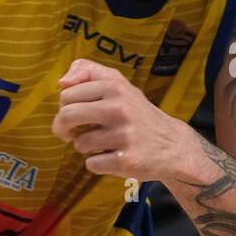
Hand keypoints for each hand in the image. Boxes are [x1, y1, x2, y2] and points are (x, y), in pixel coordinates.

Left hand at [52, 58, 197, 180]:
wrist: (173, 144)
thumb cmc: (137, 113)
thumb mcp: (119, 84)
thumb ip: (89, 71)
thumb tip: (62, 81)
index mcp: (115, 87)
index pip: (67, 94)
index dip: (65, 106)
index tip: (73, 114)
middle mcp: (120, 108)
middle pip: (67, 116)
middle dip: (63, 128)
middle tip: (69, 133)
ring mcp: (124, 135)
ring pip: (79, 143)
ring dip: (86, 147)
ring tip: (103, 144)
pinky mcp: (126, 160)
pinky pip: (92, 164)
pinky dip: (99, 164)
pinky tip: (113, 157)